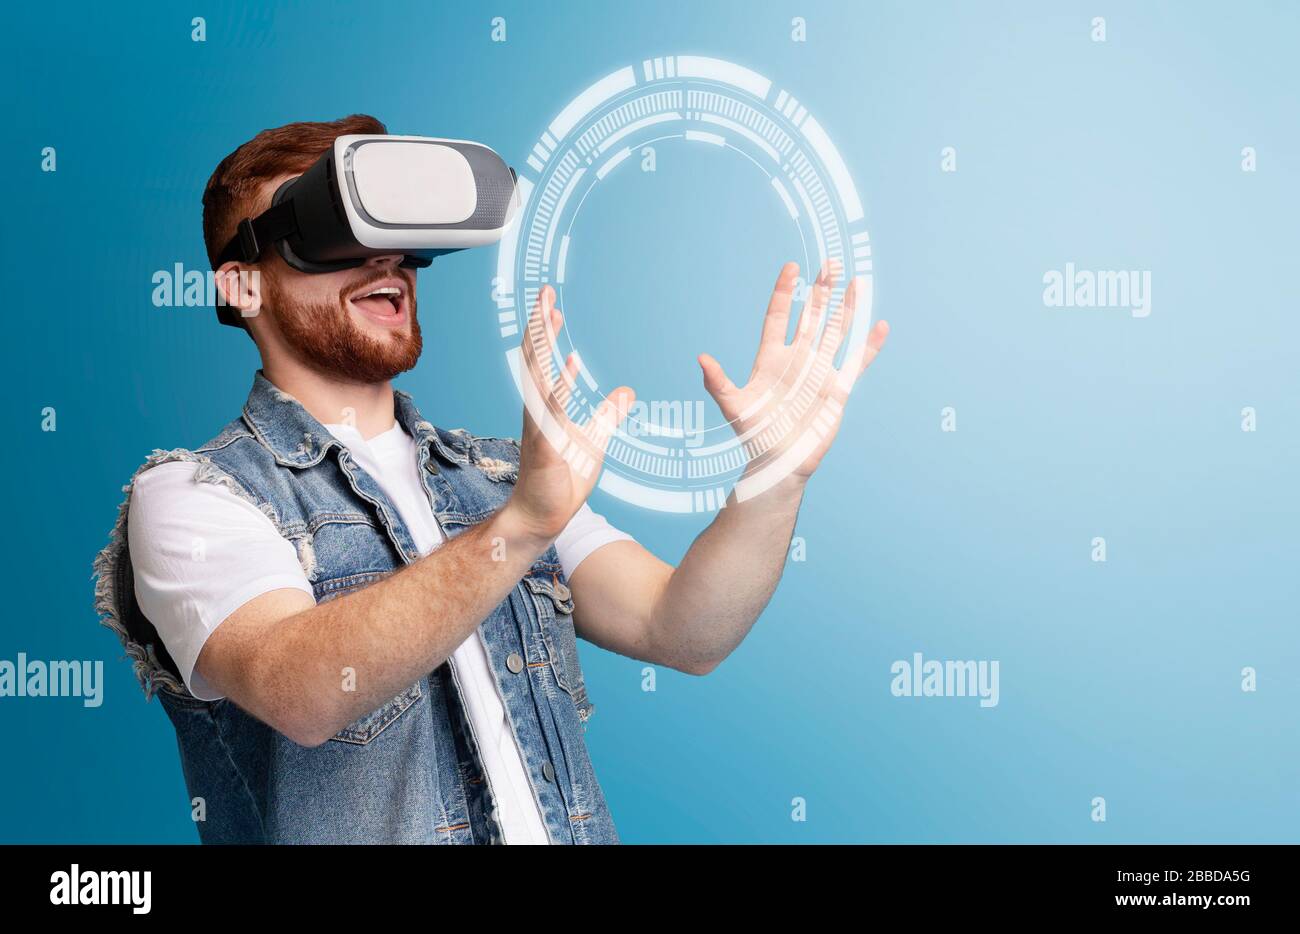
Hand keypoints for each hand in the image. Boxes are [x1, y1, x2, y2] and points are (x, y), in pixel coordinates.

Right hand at [504, 285, 634, 542]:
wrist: (544, 515)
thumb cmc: (562, 478)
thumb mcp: (594, 439)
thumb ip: (607, 414)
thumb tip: (627, 391)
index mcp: (548, 405)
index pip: (545, 360)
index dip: (548, 331)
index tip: (552, 303)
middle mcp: (539, 409)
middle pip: (537, 359)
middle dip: (540, 324)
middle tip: (545, 291)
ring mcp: (540, 425)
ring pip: (539, 376)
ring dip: (544, 345)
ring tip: (546, 316)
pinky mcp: (547, 445)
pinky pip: (554, 410)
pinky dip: (561, 385)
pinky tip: (567, 364)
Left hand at [698, 261, 888, 490]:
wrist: (778, 464)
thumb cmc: (753, 436)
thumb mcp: (733, 407)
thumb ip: (718, 382)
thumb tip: (701, 358)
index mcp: (771, 359)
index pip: (779, 316)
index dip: (785, 292)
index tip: (791, 268)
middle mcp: (797, 359)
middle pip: (812, 316)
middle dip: (822, 290)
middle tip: (831, 263)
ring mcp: (819, 372)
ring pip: (836, 332)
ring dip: (847, 308)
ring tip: (856, 281)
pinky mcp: (838, 389)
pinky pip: (857, 363)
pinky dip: (870, 346)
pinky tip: (881, 326)